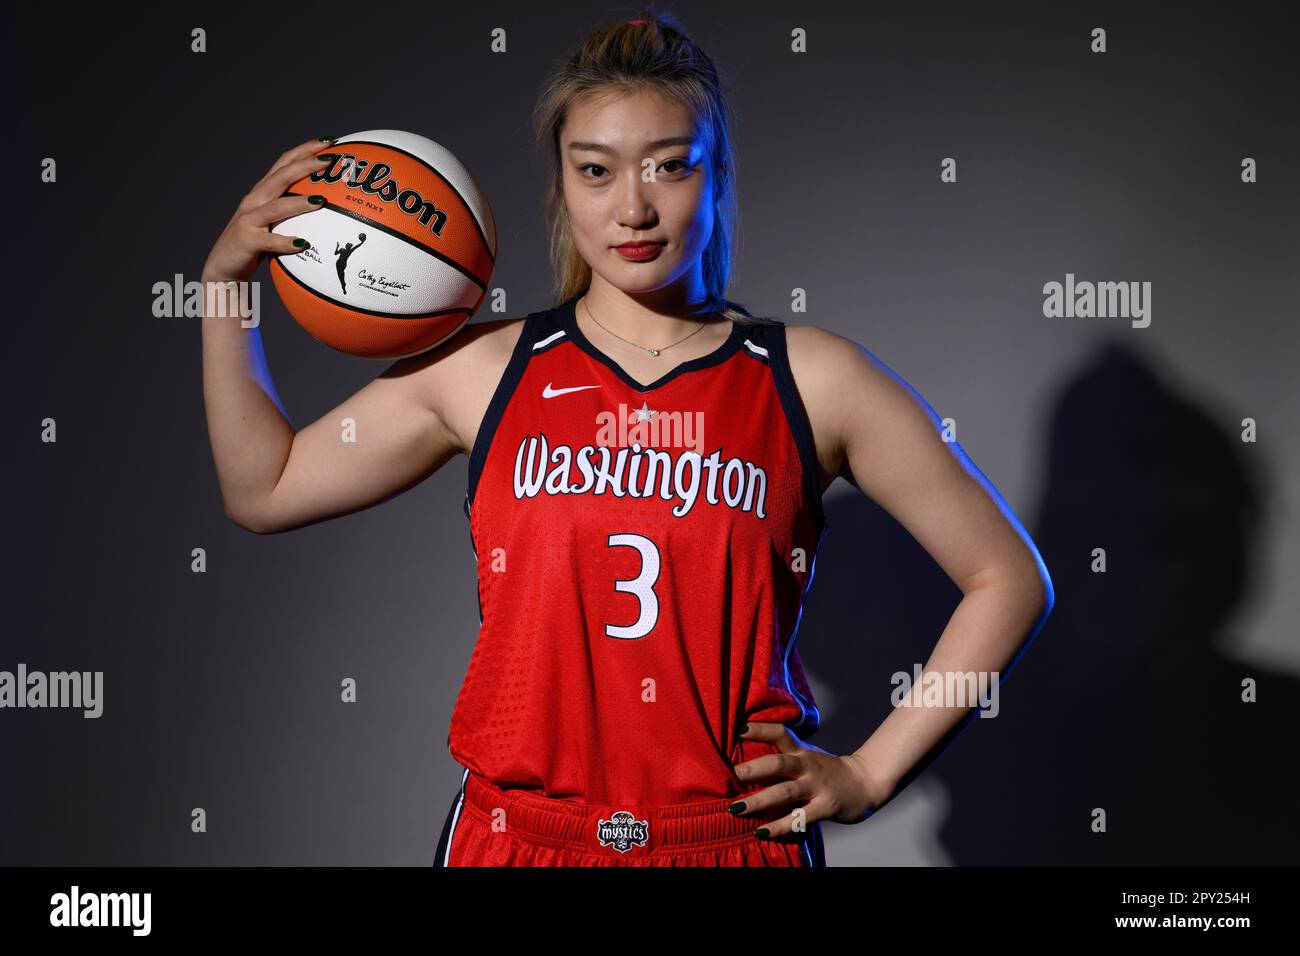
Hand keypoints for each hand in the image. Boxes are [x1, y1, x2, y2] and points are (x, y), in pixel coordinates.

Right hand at [201, 137, 335, 284]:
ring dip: (299, 202)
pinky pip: (269, 241)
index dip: (304, 150)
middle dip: (305, 164)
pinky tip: (303, 244)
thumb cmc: (254, 247)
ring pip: (276, 207)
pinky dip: (286, 242)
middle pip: (281, 176)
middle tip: (330, 159)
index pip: (284, 163)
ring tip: (321, 199)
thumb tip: (328, 209)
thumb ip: (293, 214)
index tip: (329, 141)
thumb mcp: (274, 224)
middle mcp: (254, 200)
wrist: (222, 269)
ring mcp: (248, 220)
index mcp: (262, 193)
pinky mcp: (246, 241)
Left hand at [729, 721, 886, 840]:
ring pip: (785, 792)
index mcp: (802, 752)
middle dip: (753, 769)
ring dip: (759, 800)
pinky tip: (761, 832)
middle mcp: (808, 766)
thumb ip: (784, 761)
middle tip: (730, 775)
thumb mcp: (808, 758)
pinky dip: (779, 826)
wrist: (866, 783)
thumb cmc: (828, 773)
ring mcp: (817, 787)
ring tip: (736, 809)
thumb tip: (746, 766)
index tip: (737, 729)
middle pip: (778, 763)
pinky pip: (799, 818)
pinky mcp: (825, 807)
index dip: (760, 729)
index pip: (780, 733)